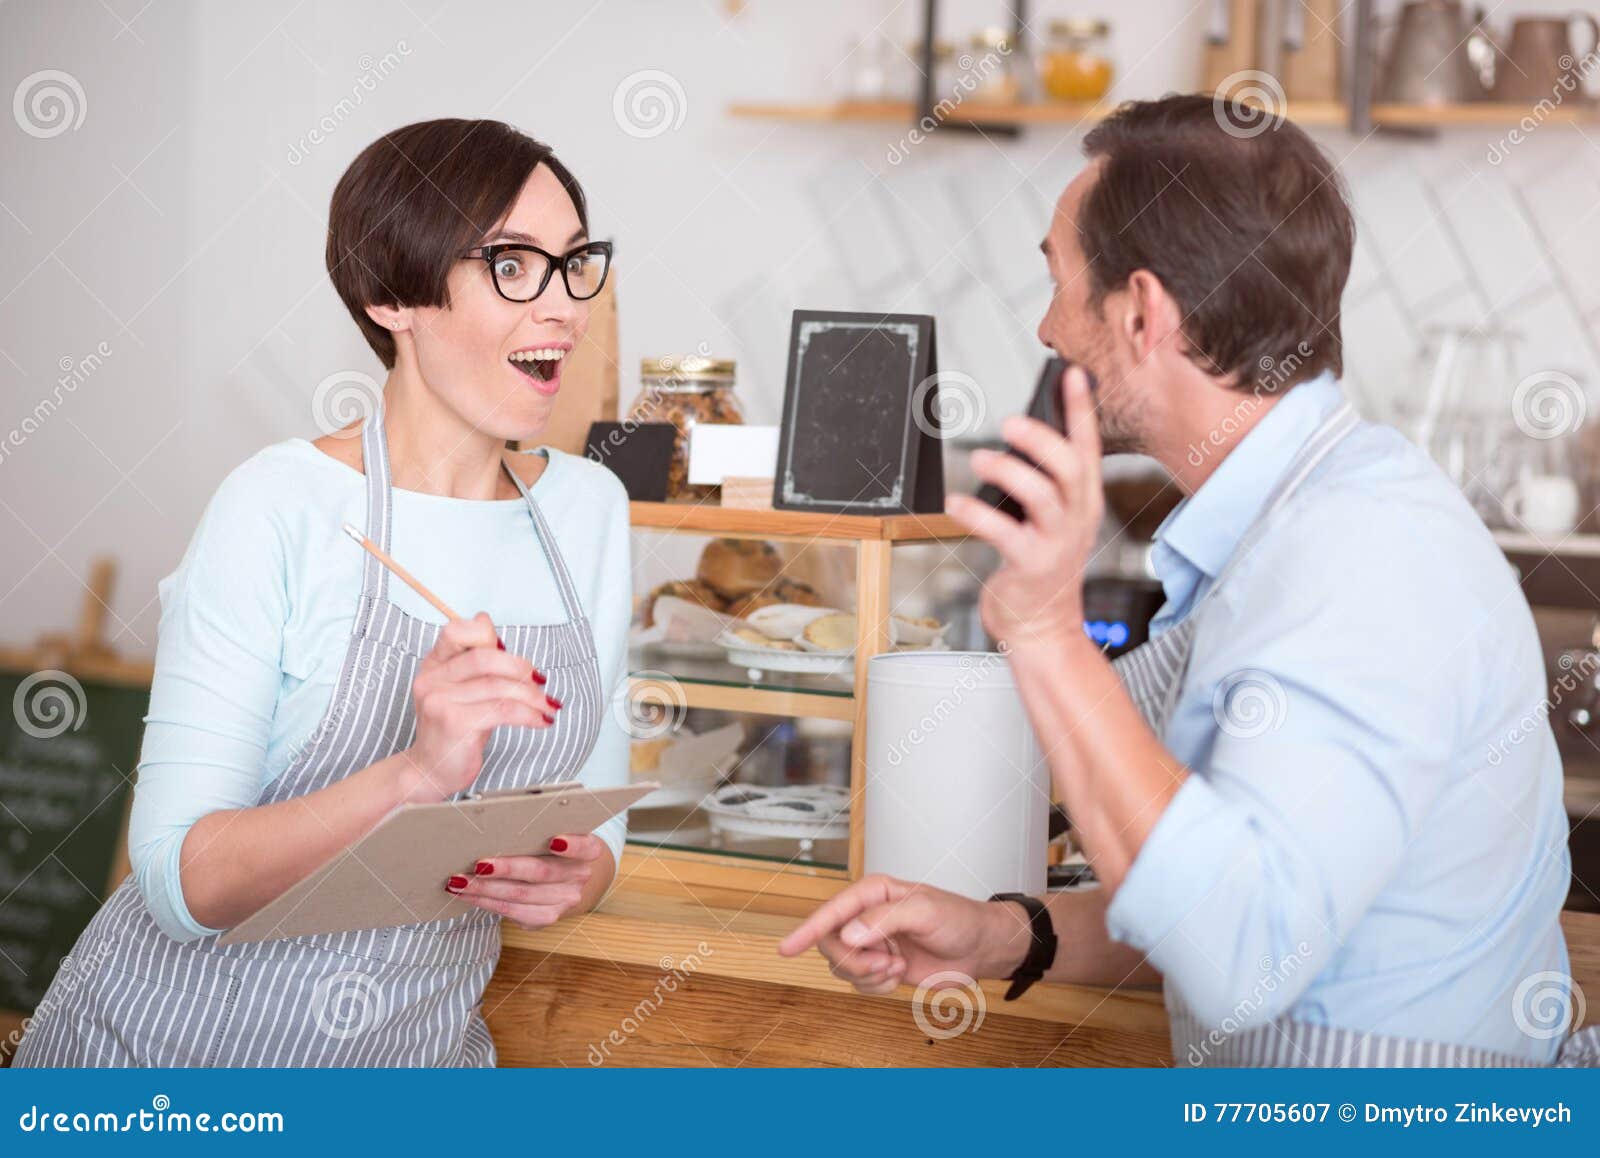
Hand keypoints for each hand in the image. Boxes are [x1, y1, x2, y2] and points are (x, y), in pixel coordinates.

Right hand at [401, 611, 556, 802]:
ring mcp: (441, 701)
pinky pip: (503, 710)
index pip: (456, 630)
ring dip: (532, 696)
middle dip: (521, 668)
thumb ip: (475, 658)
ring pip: (499, 686)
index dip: (488, 635)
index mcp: (433, 665)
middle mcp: (432, 680)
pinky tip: (541, 720)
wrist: (431, 770)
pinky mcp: (455, 723)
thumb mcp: (460, 689)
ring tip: (547, 706)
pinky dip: (529, 714)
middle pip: (485, 657)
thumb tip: (486, 620)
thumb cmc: (453, 729)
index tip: (512, 656)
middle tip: (540, 682)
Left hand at [445, 833, 604, 930]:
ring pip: (521, 895)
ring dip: (486, 889)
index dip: (571, 845)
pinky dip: (486, 902)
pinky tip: (467, 894)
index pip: (585, 846)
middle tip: (478, 864)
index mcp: (588, 849)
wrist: (563, 876)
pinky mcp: (546, 917)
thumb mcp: (552, 829)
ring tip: (460, 881)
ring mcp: (564, 900)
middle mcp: (580, 876)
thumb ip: (536, 825)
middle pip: (541, 872)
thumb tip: (494, 819)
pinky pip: (512, 912)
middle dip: (506, 868)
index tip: (553, 841)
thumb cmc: (548, 844)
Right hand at [776, 874, 1032, 996]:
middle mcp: (866, 916)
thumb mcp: (925, 911)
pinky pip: (858, 983)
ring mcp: (871, 942)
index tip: (786, 949)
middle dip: (853, 961)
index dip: (806, 930)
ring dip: (867, 975)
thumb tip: (849, 933)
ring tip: (896, 968)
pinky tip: (897, 977)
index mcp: (872, 893)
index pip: (830, 912)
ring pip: (842, 966)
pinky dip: (875, 986)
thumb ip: (884, 919)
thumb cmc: (958, 920)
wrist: (980, 949)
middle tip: (885, 965)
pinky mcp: (878, 966)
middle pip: (830, 943)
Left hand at [945, 365, 1102, 654]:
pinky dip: (977, 514)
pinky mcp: (1032, 567)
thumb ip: (1042, 485)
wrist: (1041, 627)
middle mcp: (1078, 518)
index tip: (1070, 374)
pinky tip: (955, 502)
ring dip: (1009, 471)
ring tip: (979, 459)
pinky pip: (1005, 534)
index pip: (1088, 446)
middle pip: (1071, 467)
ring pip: (1043, 496)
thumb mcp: (1050, 522)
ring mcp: (1058, 544)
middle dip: (1041, 439)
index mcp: (1084, 501)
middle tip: (1010, 422)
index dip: (1080, 409)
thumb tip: (1015, 440)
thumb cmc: (1040, 568)